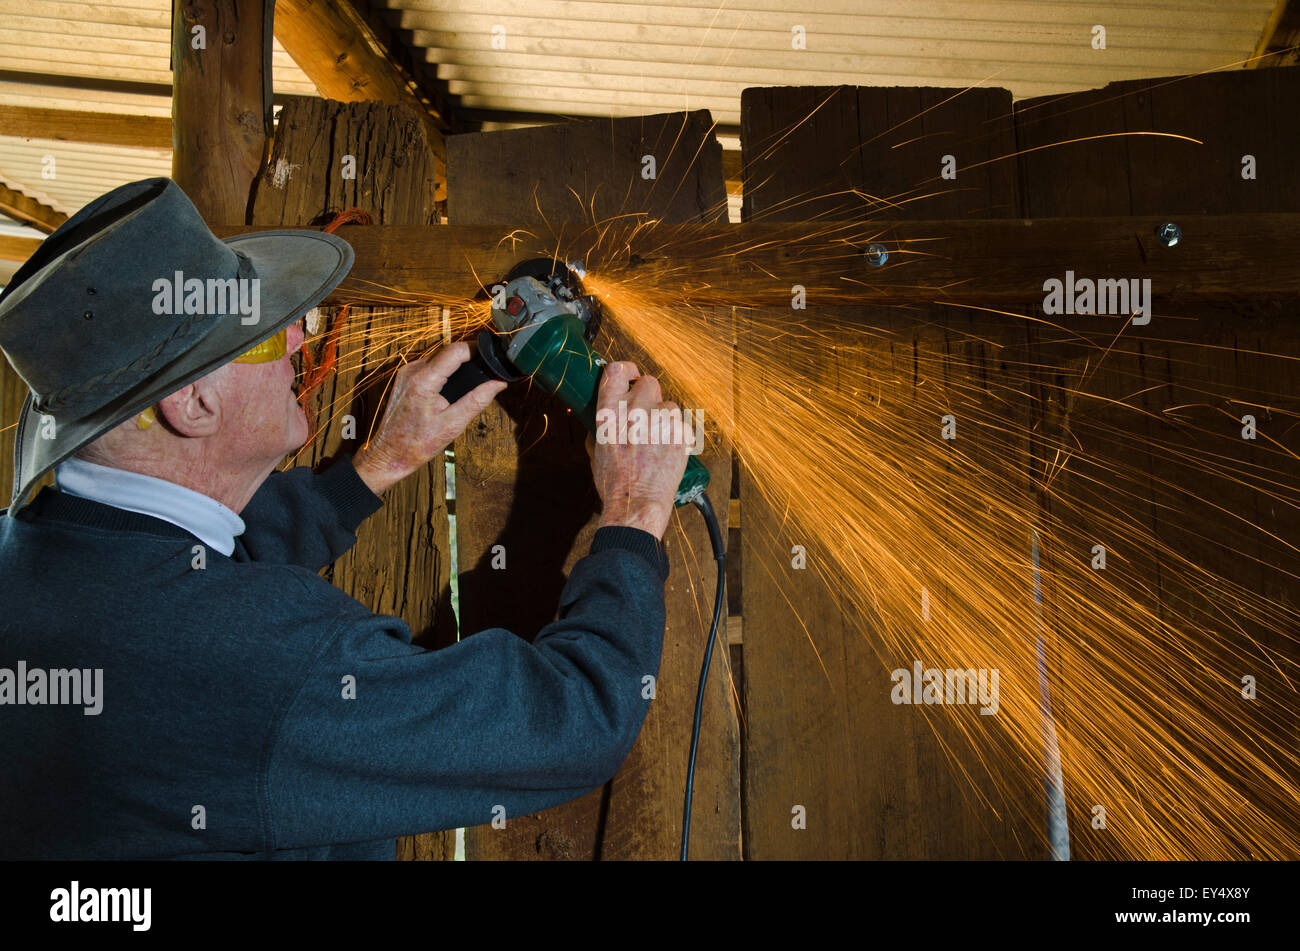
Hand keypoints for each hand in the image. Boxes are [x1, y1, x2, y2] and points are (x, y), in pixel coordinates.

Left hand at [353, 342, 505, 494]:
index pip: (455, 350)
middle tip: (484, 372)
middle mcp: (412, 371)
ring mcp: (406, 373)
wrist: (389, 455)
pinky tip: (450, 388)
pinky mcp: (404, 377)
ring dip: (455, 365)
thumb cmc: (417, 444)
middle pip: (447, 351)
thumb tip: (498, 384)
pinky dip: (443, 372)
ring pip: (438, 357)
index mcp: (424, 381)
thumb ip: (477, 400)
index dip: (476, 350)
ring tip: (470, 381)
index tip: (490, 357)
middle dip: (467, 358)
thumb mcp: (453, 425)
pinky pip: (429, 366)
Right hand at [588, 361, 690, 539]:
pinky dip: (675, 433)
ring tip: (656, 439)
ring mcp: (661, 420)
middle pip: (648, 383)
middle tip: (644, 414)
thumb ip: (600, 427)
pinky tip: (666, 449)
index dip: (626, 370)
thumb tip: (601, 417)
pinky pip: (680, 422)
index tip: (630, 375)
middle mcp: (635, 411)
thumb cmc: (614, 483)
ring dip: (663, 416)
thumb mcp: (596, 450)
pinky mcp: (681, 433)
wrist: (636, 504)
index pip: (617, 370)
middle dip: (647, 396)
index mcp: (609, 412)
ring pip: (668, 404)